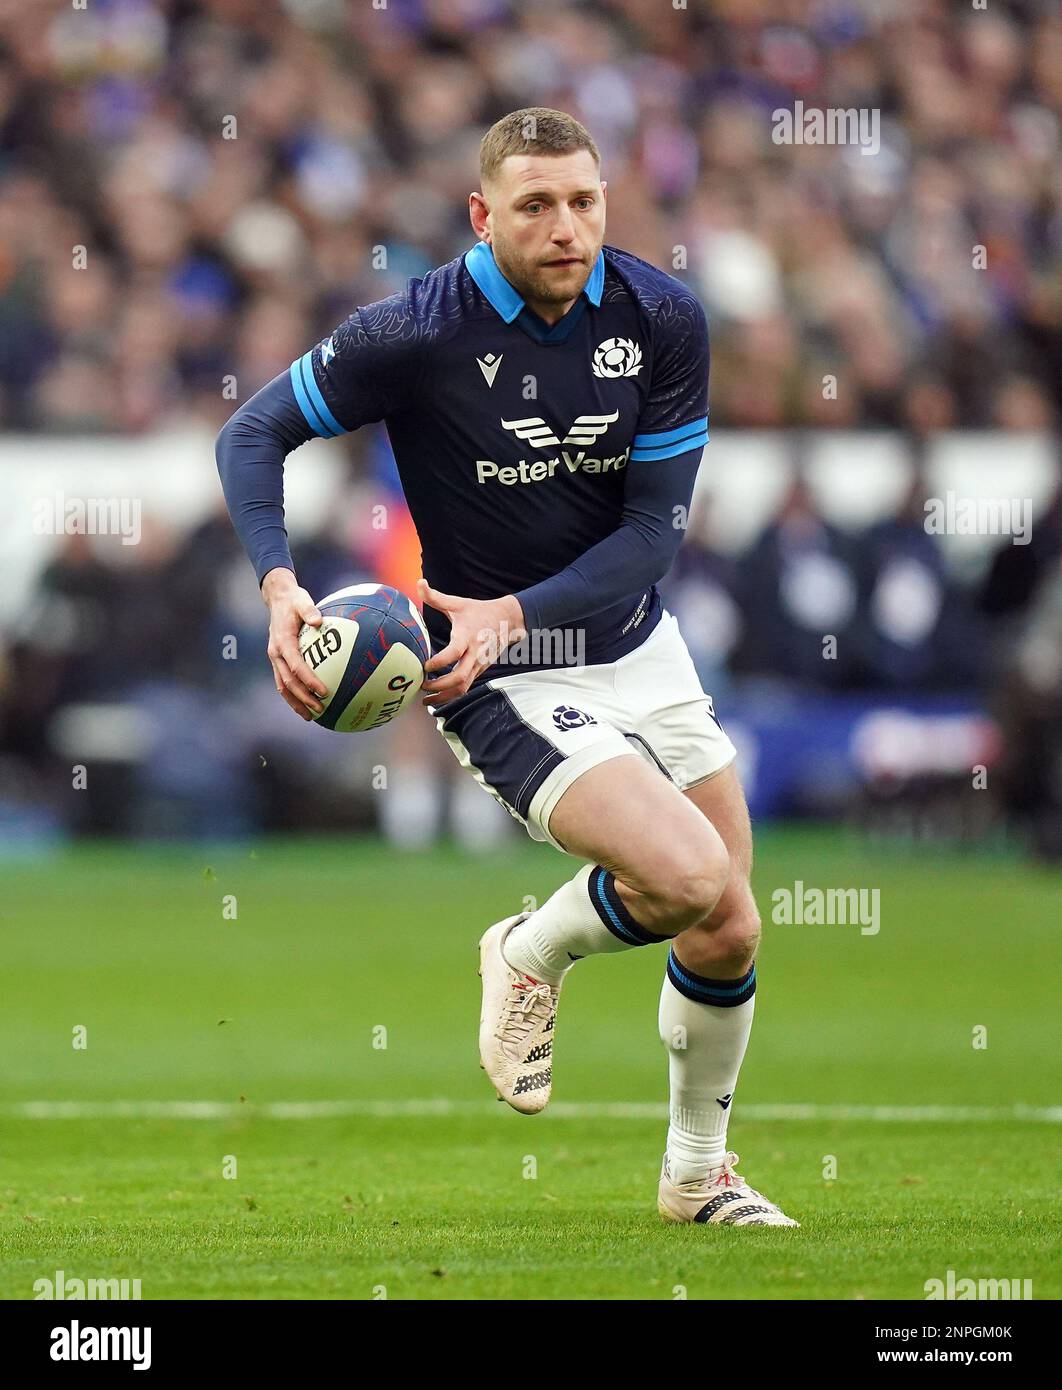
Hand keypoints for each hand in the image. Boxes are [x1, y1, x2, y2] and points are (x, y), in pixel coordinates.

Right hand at [262, 567, 328, 719]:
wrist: (277, 599)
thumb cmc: (294, 600)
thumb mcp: (302, 600)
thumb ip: (309, 610)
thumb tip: (318, 620)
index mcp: (282, 642)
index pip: (296, 666)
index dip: (309, 681)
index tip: (324, 691)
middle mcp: (276, 654)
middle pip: (288, 683)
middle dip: (303, 698)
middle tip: (320, 709)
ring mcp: (275, 659)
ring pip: (283, 686)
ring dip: (296, 703)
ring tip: (311, 717)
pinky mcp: (278, 661)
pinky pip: (284, 682)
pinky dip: (294, 695)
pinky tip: (307, 704)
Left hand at [417, 579, 525, 707]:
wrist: (507, 621)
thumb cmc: (478, 611)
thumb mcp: (458, 603)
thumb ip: (435, 597)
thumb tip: (419, 582)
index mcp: (467, 636)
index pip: (453, 653)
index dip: (438, 662)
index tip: (424, 665)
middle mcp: (474, 654)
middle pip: (458, 678)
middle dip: (439, 687)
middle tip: (421, 686)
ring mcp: (478, 665)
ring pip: (462, 688)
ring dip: (444, 697)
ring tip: (425, 701)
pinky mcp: (479, 671)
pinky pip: (465, 687)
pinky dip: (450, 696)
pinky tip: (436, 698)